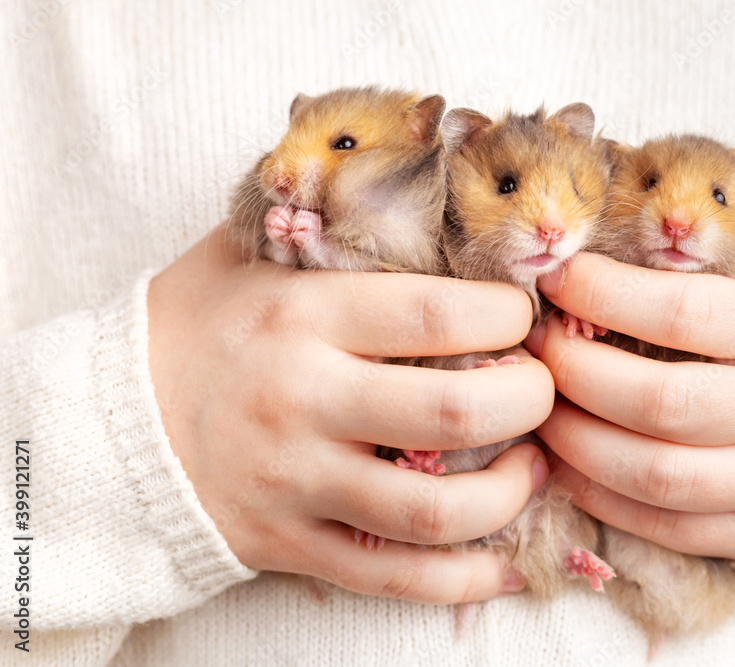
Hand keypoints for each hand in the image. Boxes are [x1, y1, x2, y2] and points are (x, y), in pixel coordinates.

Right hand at [147, 224, 552, 602]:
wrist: (112, 423)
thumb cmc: (200, 324)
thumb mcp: (253, 250)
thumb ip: (333, 217)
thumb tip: (429, 168)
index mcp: (303, 316)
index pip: (438, 315)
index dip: (511, 316)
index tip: (524, 317)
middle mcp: (302, 400)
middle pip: (454, 410)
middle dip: (530, 400)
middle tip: (543, 389)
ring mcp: (296, 482)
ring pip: (433, 511)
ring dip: (511, 493)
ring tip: (533, 466)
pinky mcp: (292, 544)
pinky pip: (394, 579)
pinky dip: (465, 580)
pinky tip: (505, 565)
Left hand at [525, 252, 734, 560]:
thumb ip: (670, 290)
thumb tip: (563, 282)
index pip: (685, 313)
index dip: (606, 296)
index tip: (556, 282)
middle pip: (665, 402)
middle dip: (579, 375)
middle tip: (539, 352)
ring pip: (658, 475)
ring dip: (578, 443)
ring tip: (542, 412)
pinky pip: (662, 527)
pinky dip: (599, 495)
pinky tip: (566, 462)